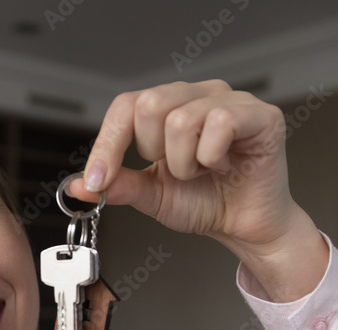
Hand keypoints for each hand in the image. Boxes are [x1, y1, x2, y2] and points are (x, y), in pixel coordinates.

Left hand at [69, 80, 327, 301]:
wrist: (245, 226)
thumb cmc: (206, 203)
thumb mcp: (151, 195)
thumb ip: (118, 185)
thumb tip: (78, 185)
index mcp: (169, 107)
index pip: (125, 106)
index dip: (107, 143)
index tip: (97, 180)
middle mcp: (198, 95)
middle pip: (150, 104)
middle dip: (154, 153)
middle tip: (177, 172)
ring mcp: (231, 100)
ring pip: (181, 119)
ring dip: (184, 162)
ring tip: (202, 171)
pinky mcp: (260, 115)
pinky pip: (219, 123)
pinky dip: (212, 157)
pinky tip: (224, 166)